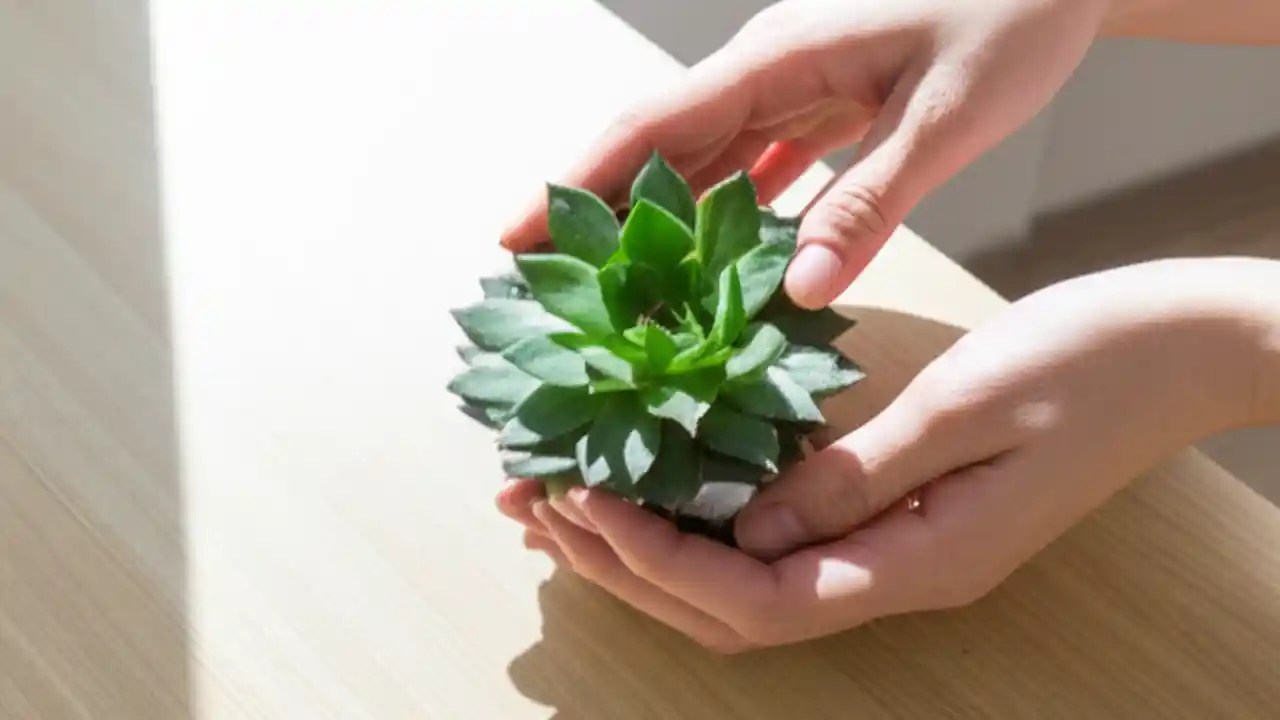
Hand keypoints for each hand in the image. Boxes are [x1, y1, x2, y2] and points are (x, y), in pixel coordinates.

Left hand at [500, 258, 1279, 650]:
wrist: (1183, 348)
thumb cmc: (1096, 363)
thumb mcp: (969, 407)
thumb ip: (856, 473)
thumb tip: (748, 523)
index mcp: (917, 561)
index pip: (756, 600)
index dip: (657, 561)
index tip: (582, 496)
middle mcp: (899, 572)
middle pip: (733, 608)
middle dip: (625, 563)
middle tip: (534, 503)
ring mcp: (899, 547)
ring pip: (747, 580)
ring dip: (650, 547)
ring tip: (561, 503)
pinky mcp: (898, 509)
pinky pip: (779, 538)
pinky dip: (703, 517)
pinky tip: (658, 484)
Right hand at [501, 0, 1112, 307]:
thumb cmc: (1012, 20)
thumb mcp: (944, 120)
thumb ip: (869, 205)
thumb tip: (795, 291)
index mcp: (777, 58)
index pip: (652, 124)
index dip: (578, 180)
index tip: (516, 233)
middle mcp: (767, 67)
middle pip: (659, 143)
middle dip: (597, 208)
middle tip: (548, 281)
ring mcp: (792, 83)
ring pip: (702, 156)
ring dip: (656, 215)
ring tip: (613, 284)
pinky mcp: (822, 100)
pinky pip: (754, 160)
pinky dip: (726, 208)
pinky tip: (711, 259)